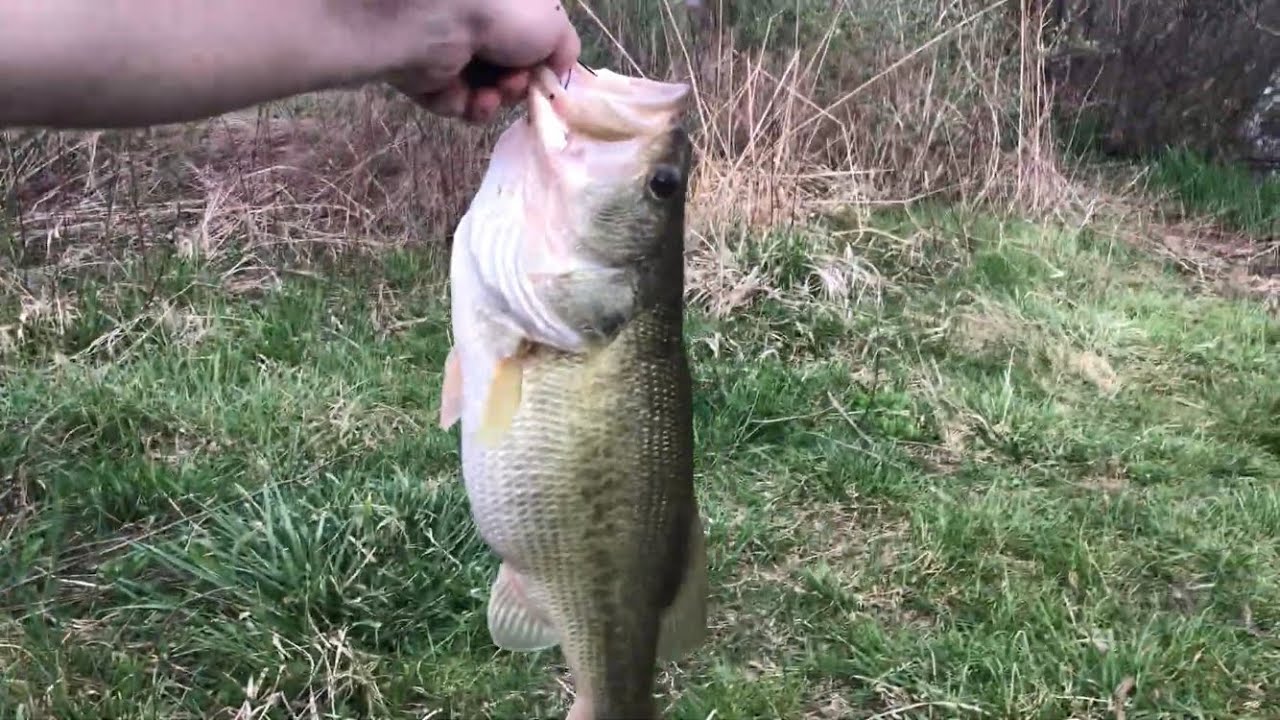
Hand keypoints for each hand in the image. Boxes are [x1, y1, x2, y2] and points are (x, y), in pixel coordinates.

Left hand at [386, 1, 581, 123]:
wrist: (440, 20)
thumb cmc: (506, 13)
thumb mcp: (556, 26)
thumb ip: (565, 51)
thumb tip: (556, 69)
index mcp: (507, 8)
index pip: (529, 43)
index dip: (542, 66)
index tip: (548, 80)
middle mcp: (479, 25)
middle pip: (509, 72)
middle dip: (520, 85)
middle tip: (518, 82)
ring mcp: (451, 51)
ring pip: (486, 92)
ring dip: (499, 98)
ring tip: (496, 90)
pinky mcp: (428, 78)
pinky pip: (460, 105)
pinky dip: (472, 107)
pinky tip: (476, 98)